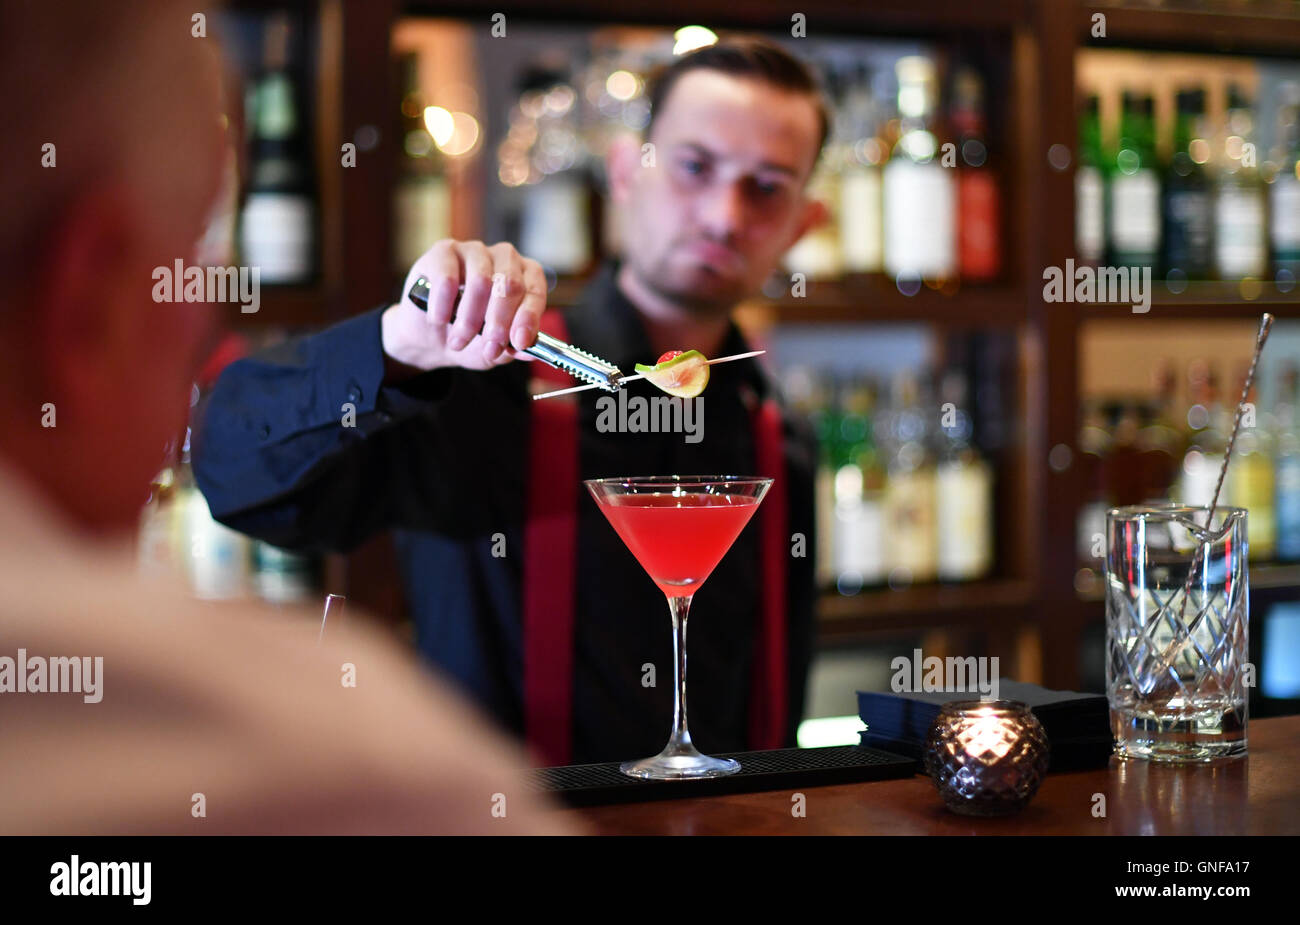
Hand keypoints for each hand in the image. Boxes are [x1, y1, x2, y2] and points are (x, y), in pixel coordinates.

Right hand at [381, 239, 546, 376]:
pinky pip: (447, 279)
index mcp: (526, 277)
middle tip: (489, 349)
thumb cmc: (471, 337)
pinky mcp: (444, 251)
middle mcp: (505, 257)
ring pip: (480, 282)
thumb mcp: (495, 350)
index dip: (528, 318)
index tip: (519, 342)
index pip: (534, 290)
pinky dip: (443, 306)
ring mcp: (475, 251)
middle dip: (499, 323)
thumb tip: (528, 350)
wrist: (430, 336)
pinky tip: (439, 319)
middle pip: (510, 285)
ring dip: (469, 320)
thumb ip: (513, 348)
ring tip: (458, 342)